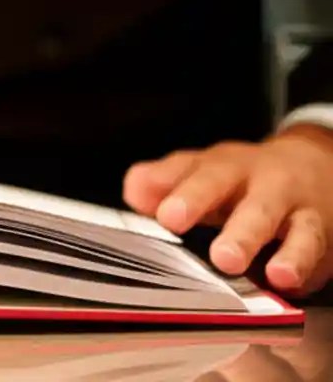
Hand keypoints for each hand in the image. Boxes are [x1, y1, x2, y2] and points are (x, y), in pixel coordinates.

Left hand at [123, 126, 332, 295]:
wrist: (315, 164)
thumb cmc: (241, 177)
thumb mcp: (200, 169)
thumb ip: (164, 180)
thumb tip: (134, 191)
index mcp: (227, 169)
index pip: (205, 176)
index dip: (187, 196)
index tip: (168, 217)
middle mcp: (268, 187)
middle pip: (256, 205)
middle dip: (241, 232)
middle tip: (223, 257)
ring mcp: (300, 212)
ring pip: (299, 231)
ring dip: (288, 255)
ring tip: (275, 276)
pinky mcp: (324, 238)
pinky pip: (320, 252)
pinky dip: (308, 268)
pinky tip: (294, 284)